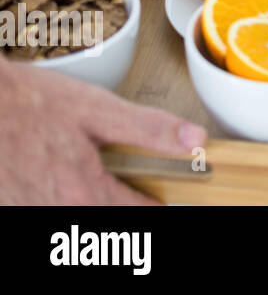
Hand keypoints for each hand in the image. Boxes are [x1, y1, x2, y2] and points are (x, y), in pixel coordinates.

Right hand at [0, 57, 206, 203]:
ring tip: (80, 165)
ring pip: (75, 214)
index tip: (163, 192)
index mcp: (85, 194)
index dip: (156, 201)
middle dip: (120, 198)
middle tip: (121, 173)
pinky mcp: (11, 203)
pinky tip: (55, 168)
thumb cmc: (28, 104)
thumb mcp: (98, 109)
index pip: (139, 215)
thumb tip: (194, 140)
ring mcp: (28, 210)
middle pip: (106, 218)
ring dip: (87, 196)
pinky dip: (57, 193)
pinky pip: (44, 206)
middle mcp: (55, 212)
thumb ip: (149, 129)